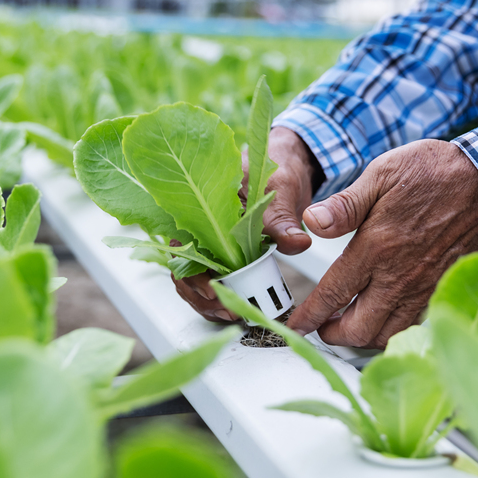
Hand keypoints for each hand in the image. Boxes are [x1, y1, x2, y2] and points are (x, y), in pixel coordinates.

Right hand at [173, 127, 320, 321]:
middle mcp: (201, 226)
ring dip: (209, 302)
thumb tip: (296, 242)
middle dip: (201, 297)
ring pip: (195, 278)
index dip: (191, 274)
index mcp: (202, 206)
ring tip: (234, 313)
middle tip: (229, 310)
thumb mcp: (279, 188)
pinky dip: (222, 296)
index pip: (181, 246)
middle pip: (184, 269)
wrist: (286, 164)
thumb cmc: (274, 167)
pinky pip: (215, 277)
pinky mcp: (227, 253)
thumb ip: (282, 219)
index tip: (214, 291)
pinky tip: (237, 305)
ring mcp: (212, 241)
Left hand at [285, 140, 477, 347]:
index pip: (334, 295)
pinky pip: (413, 325)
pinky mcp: (441, 288)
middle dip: (334, 334)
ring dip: (364, 336)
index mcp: (376, 248)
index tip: (296, 326)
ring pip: (388, 334)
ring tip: (350, 323)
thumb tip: (311, 222)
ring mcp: (423, 286)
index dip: (310, 316)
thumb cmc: (433, 172)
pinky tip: (385, 315)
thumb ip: (345, 205)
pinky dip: (393, 329)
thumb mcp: (381, 174)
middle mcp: (399, 276)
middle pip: (359, 329)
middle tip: (323, 325)